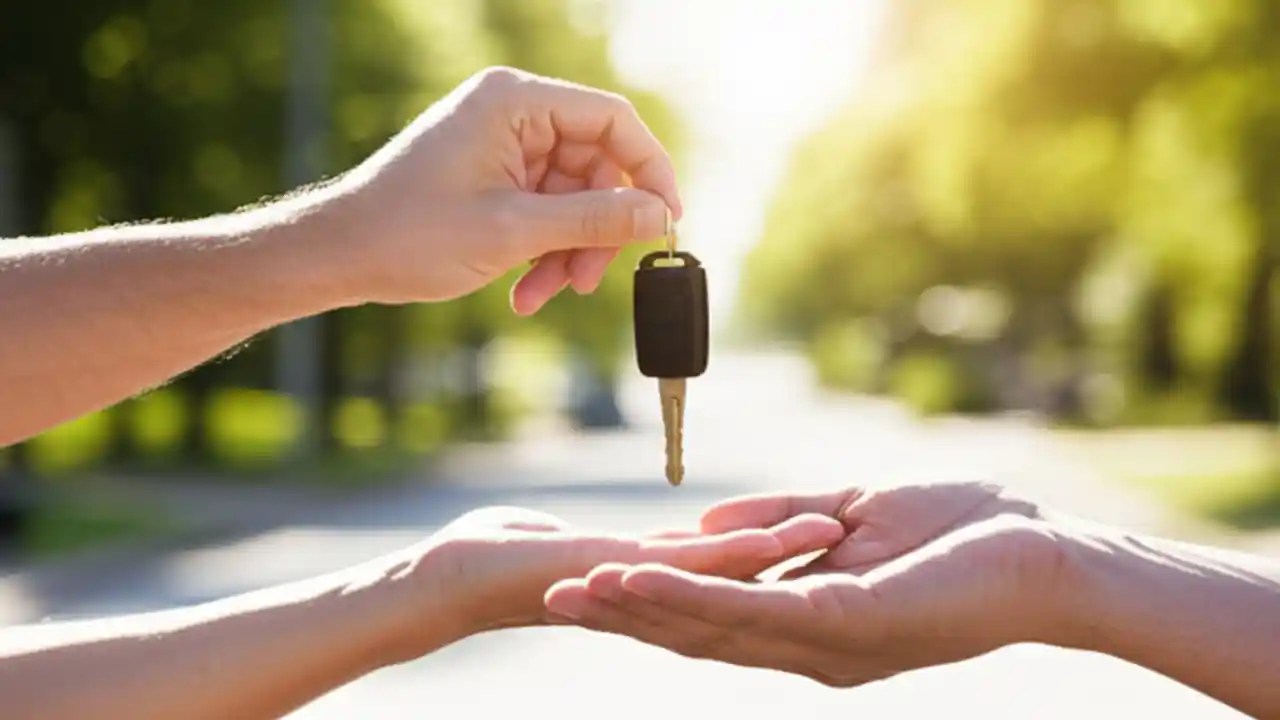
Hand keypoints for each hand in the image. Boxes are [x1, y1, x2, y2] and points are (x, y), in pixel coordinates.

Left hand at [329, 67, 680, 313]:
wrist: (339, 256)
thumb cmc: (410, 234)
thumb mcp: (515, 232)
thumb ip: (596, 220)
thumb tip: (661, 216)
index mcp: (516, 101)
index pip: (613, 119)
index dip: (649, 170)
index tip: (666, 222)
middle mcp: (513, 112)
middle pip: (596, 167)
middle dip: (595, 231)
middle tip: (586, 281)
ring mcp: (503, 144)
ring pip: (572, 198)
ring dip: (567, 252)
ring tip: (543, 293)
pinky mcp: (493, 176)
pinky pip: (544, 212)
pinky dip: (543, 252)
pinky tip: (525, 292)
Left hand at [385, 505, 843, 660]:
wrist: (437, 581)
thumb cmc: (482, 556)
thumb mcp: (564, 545)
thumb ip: (621, 555)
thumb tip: (661, 555)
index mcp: (653, 599)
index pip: (732, 585)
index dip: (784, 561)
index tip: (837, 538)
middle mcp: (665, 612)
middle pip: (755, 588)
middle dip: (811, 561)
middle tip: (867, 537)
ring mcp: (653, 600)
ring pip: (748, 583)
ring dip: (807, 558)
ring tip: (859, 534)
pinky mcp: (636, 579)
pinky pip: (709, 574)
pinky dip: (762, 554)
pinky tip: (808, 536)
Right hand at [544, 482, 1075, 686]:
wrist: (1041, 552)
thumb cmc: (959, 533)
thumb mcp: (850, 513)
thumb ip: (779, 520)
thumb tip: (707, 525)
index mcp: (809, 622)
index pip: (713, 615)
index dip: (649, 602)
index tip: (589, 582)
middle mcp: (809, 646)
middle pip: (698, 632)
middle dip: (624, 617)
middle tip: (552, 595)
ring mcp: (826, 641)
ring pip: (713, 625)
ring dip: (640, 609)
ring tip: (575, 591)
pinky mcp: (848, 624)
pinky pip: (755, 609)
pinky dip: (690, 596)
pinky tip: (638, 583)